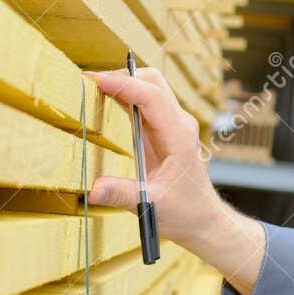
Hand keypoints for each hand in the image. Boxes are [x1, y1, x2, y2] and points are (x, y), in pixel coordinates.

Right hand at [83, 67, 264, 294]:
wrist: (204, 219)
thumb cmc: (185, 213)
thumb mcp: (152, 206)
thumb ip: (122, 194)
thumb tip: (93, 189)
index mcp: (179, 138)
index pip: (152, 97)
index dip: (124, 84)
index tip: (95, 79)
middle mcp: (179, 124)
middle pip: (153, 81)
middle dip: (122, 75)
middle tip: (89, 81)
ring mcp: (174, 124)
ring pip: (150, 86)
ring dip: (123, 82)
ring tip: (92, 87)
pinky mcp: (165, 129)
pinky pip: (145, 102)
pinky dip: (126, 95)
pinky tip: (106, 98)